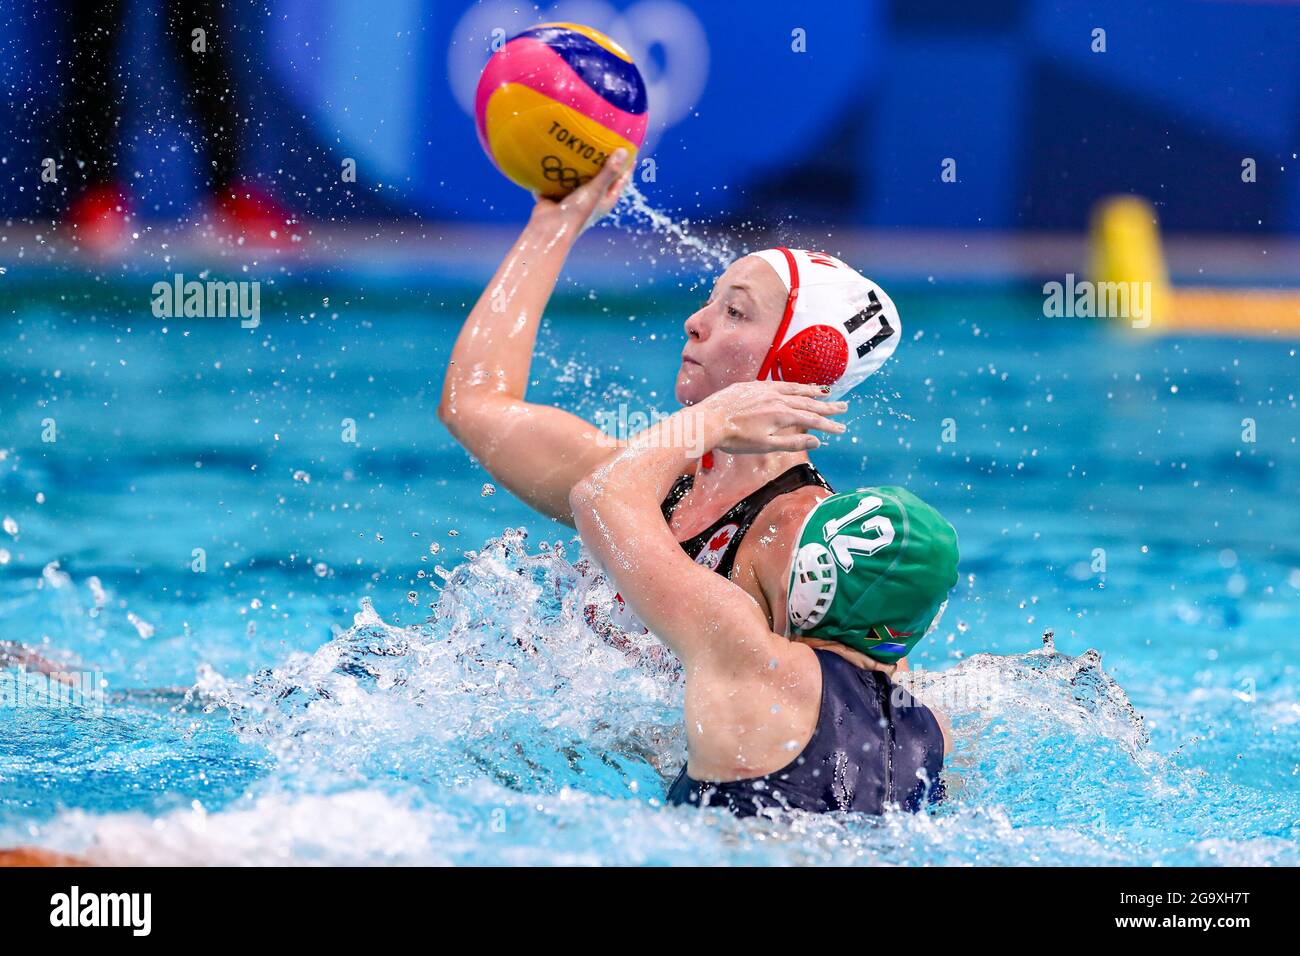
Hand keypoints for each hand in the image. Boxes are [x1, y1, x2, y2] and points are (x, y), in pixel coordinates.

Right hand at [530, 149, 632, 232]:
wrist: (549, 229)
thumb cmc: (577, 213)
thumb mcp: (595, 190)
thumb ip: (609, 172)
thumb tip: (624, 151)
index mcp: (605, 200)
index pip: (621, 180)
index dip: (627, 166)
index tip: (630, 148)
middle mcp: (591, 199)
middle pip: (600, 176)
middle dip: (600, 160)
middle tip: (601, 139)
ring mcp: (573, 198)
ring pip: (577, 177)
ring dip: (577, 163)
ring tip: (577, 142)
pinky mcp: (556, 196)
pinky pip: (556, 179)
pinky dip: (555, 168)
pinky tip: (554, 152)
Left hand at [698, 381, 847, 454]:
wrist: (709, 420)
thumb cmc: (734, 438)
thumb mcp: (765, 445)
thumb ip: (792, 443)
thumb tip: (816, 441)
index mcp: (782, 414)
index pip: (812, 420)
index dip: (828, 425)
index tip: (841, 429)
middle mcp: (777, 398)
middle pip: (808, 402)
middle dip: (827, 406)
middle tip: (844, 408)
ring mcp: (765, 390)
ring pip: (794, 389)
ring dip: (812, 392)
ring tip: (826, 392)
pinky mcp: (752, 386)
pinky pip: (779, 384)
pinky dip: (792, 386)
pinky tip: (795, 387)